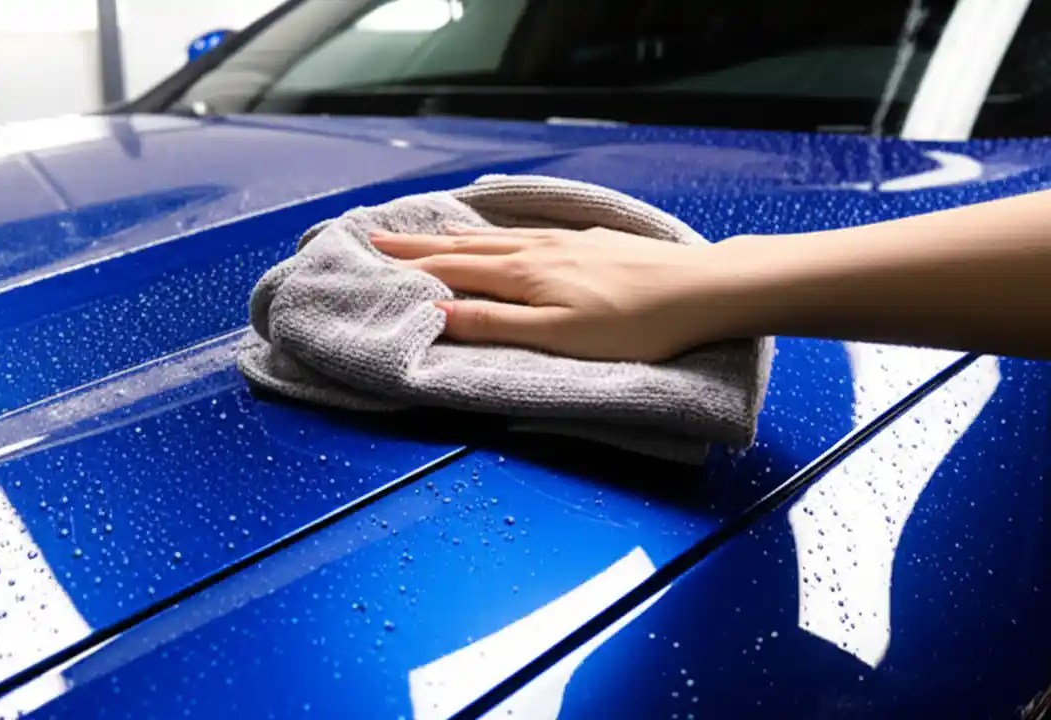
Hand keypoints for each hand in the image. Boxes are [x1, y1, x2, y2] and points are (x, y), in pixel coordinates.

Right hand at [370, 226, 729, 361]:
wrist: (699, 290)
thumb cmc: (632, 324)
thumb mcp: (557, 336)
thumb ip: (496, 324)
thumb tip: (436, 310)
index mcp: (523, 275)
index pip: (451, 268)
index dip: (409, 265)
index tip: (371, 256)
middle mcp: (536, 249)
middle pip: (466, 246)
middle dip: (419, 245)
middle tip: (379, 238)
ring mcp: (562, 241)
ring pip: (495, 235)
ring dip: (454, 235)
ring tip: (428, 232)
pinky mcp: (587, 241)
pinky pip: (523, 232)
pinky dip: (494, 231)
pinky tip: (499, 231)